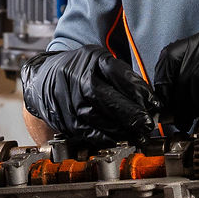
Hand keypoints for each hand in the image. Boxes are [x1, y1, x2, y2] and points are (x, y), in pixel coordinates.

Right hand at [19, 45, 158, 147]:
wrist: (43, 77)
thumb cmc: (79, 70)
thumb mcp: (100, 62)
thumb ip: (122, 77)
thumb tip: (149, 100)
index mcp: (92, 58)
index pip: (118, 74)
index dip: (138, 91)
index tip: (155, 104)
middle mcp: (77, 76)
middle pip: (105, 97)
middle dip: (130, 113)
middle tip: (147, 124)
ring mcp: (67, 97)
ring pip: (95, 116)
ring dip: (119, 129)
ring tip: (136, 134)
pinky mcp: (62, 116)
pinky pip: (84, 130)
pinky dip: (103, 137)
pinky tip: (117, 139)